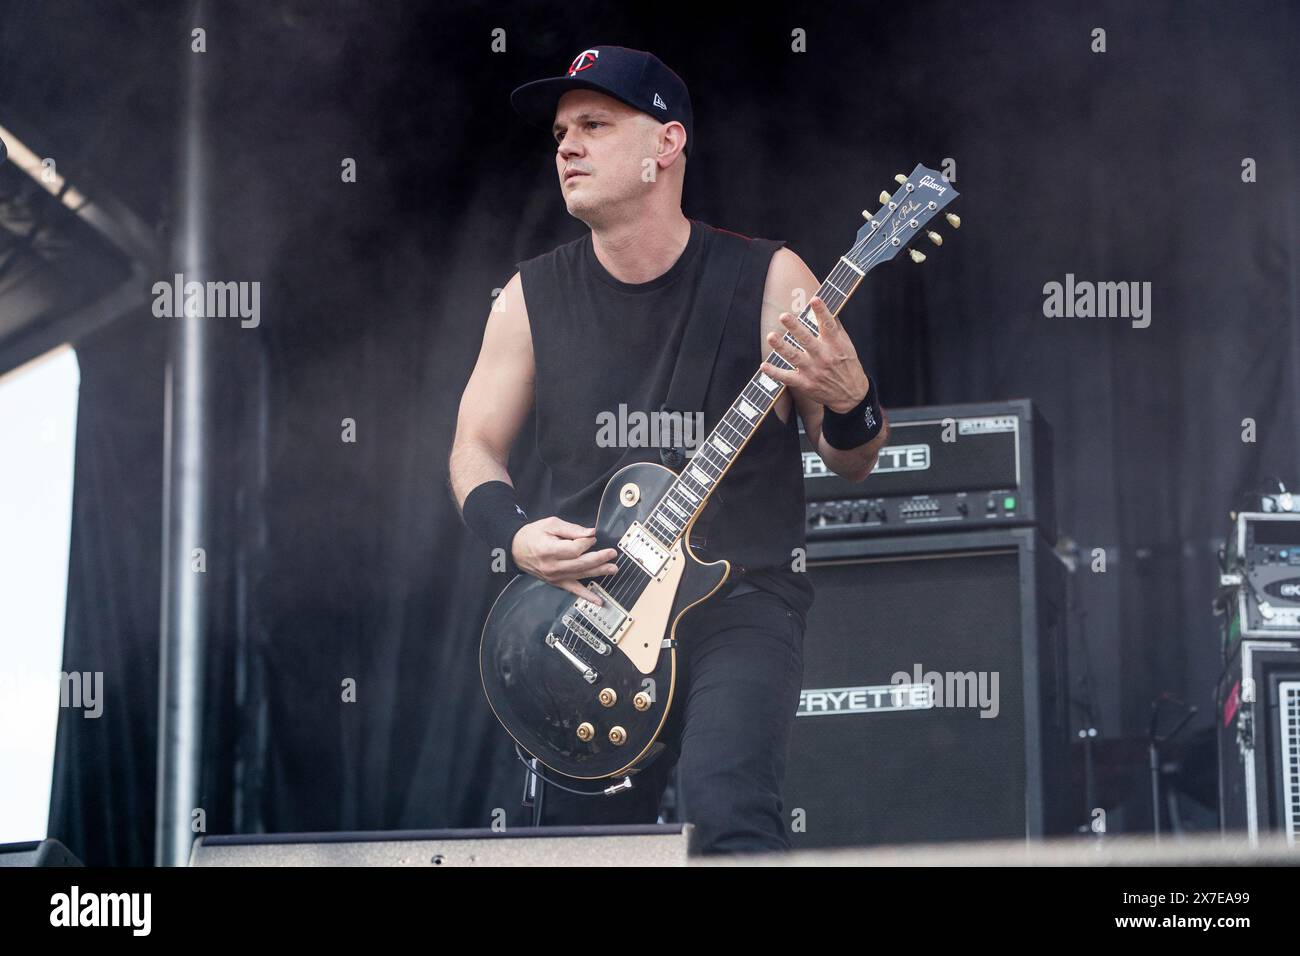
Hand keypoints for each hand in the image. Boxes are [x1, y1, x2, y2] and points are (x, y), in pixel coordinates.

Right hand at [511, 517, 619, 604]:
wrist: (515, 549)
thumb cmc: (532, 535)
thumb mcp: (550, 524)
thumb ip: (572, 529)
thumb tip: (591, 533)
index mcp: (548, 550)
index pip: (574, 549)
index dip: (586, 542)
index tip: (591, 537)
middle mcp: (552, 566)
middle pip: (581, 564)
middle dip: (599, 558)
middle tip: (612, 553)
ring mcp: (554, 577)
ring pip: (580, 575)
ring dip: (598, 573)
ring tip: (613, 569)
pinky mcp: (556, 582)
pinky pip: (573, 590)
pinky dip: (586, 596)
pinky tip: (598, 600)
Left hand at [760, 296, 870, 412]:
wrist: (851, 395)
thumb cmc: (847, 365)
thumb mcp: (847, 345)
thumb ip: (835, 327)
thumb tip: (824, 307)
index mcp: (835, 345)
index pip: (829, 325)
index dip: (822, 312)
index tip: (815, 300)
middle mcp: (824, 357)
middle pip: (807, 340)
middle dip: (795, 327)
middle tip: (784, 316)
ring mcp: (813, 371)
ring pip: (794, 357)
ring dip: (781, 346)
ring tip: (771, 336)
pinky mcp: (805, 384)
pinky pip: (787, 377)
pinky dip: (775, 373)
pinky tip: (763, 366)